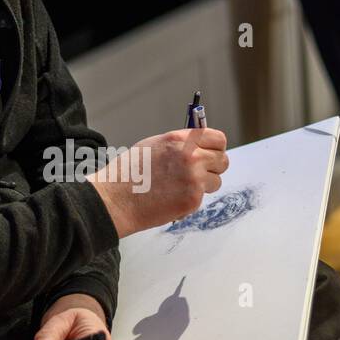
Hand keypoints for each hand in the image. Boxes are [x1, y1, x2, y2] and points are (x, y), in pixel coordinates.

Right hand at [85, 127, 228, 238]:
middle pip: (223, 160)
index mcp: (181, 139)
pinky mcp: (193, 199)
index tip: (211, 153)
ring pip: (216, 181)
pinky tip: (172, 198)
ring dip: (204, 186)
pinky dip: (191, 200)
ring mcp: (194, 179)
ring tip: (180, 188)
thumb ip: (181, 144)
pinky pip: (203, 198)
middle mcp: (191, 156)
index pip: (218, 139)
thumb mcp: (155, 145)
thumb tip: (200, 146)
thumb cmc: (129, 173)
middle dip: (213, 168)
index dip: (216, 148)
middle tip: (199, 174)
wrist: (116, 199)